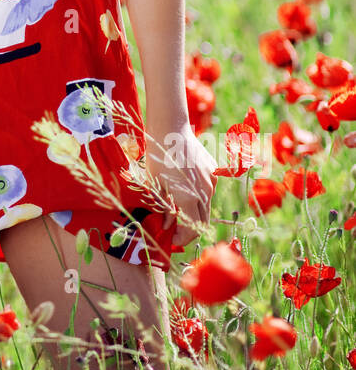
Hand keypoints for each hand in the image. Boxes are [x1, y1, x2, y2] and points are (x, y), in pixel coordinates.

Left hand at [147, 126, 216, 253]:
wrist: (170, 131)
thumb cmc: (157, 158)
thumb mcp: (156, 186)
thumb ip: (164, 209)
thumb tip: (167, 226)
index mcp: (189, 199)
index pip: (192, 230)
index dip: (182, 238)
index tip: (171, 237)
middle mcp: (204, 192)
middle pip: (202, 221)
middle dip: (189, 228)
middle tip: (175, 228)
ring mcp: (211, 180)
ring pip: (205, 205)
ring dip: (194, 210)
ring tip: (176, 205)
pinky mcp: (213, 170)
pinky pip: (207, 189)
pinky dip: (198, 194)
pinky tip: (183, 185)